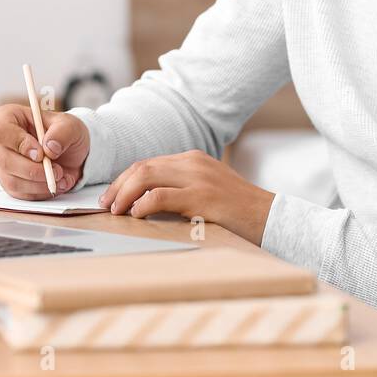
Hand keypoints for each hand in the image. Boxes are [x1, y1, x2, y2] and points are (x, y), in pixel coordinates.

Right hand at [0, 104, 89, 199]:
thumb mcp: (71, 126)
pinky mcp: (8, 181)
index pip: (0, 132)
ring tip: (58, 175)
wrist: (70, 153)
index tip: (40, 153)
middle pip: (3, 160)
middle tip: (56, 170)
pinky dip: (39, 191)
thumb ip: (62, 132)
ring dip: (39, 183)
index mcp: (8, 117)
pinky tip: (52, 183)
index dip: (20, 144)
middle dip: (33, 170)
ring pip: (11, 180)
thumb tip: (49, 147)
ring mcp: (1, 163)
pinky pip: (19, 193)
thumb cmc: (64, 133)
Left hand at [98, 149, 274, 245]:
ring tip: (116, 211)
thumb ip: (182, 189)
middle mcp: (193, 163)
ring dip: (125, 194)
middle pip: (143, 167)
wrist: (270, 217)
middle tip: (106, 205)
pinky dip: (143, 204)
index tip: (111, 196)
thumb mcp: (208, 191)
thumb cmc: (237, 212)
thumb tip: (146, 203)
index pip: (149, 163)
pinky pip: (161, 196)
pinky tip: (136, 215)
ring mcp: (198, 178)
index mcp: (193, 159)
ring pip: (147, 176)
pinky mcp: (202, 197)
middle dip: (119, 185)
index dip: (125, 179)